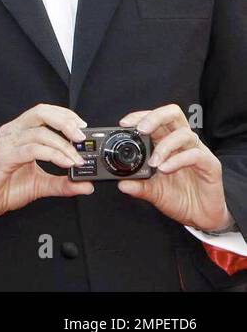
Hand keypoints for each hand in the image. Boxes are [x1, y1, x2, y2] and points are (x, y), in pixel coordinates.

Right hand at [0, 104, 94, 223]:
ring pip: (39, 133)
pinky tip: (64, 163)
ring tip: (76, 160)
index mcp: (19, 133)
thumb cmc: (4, 187)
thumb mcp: (40, 185)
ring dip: (62, 145)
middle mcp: (11, 133)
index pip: (44, 112)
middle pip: (41, 113)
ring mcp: (5, 144)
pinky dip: (51, 155)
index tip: (83, 128)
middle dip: (65, 122)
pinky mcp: (3, 158)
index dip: (65, 115)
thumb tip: (86, 185)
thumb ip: (62, 183)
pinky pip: (31, 150)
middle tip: (81, 138)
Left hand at [116, 104, 233, 231]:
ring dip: (165, 146)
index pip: (156, 118)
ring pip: (184, 133)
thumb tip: (121, 183)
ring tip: (153, 163)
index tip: (124, 124)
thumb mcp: (152, 191)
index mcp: (167, 142)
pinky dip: (177, 160)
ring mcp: (198, 152)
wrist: (200, 217)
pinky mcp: (211, 165)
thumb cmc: (177, 198)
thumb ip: (137, 185)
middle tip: (140, 130)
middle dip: (154, 117)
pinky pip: (195, 155)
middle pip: (173, 114)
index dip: (140, 116)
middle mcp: (182, 143)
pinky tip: (165, 170)